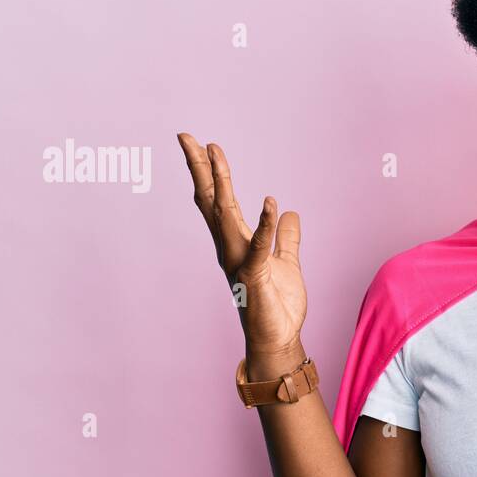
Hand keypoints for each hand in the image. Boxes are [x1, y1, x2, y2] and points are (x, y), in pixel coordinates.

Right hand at [177, 133, 306, 357]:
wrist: (279, 339)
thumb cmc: (278, 305)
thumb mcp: (286, 262)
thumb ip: (285, 237)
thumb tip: (289, 211)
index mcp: (236, 242)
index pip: (218, 201)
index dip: (211, 173)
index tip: (202, 144)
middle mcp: (230, 248)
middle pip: (211, 201)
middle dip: (200, 169)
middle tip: (187, 138)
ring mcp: (238, 261)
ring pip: (224, 215)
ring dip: (221, 183)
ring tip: (214, 153)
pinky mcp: (254, 276)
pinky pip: (260, 246)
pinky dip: (266, 225)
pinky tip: (271, 202)